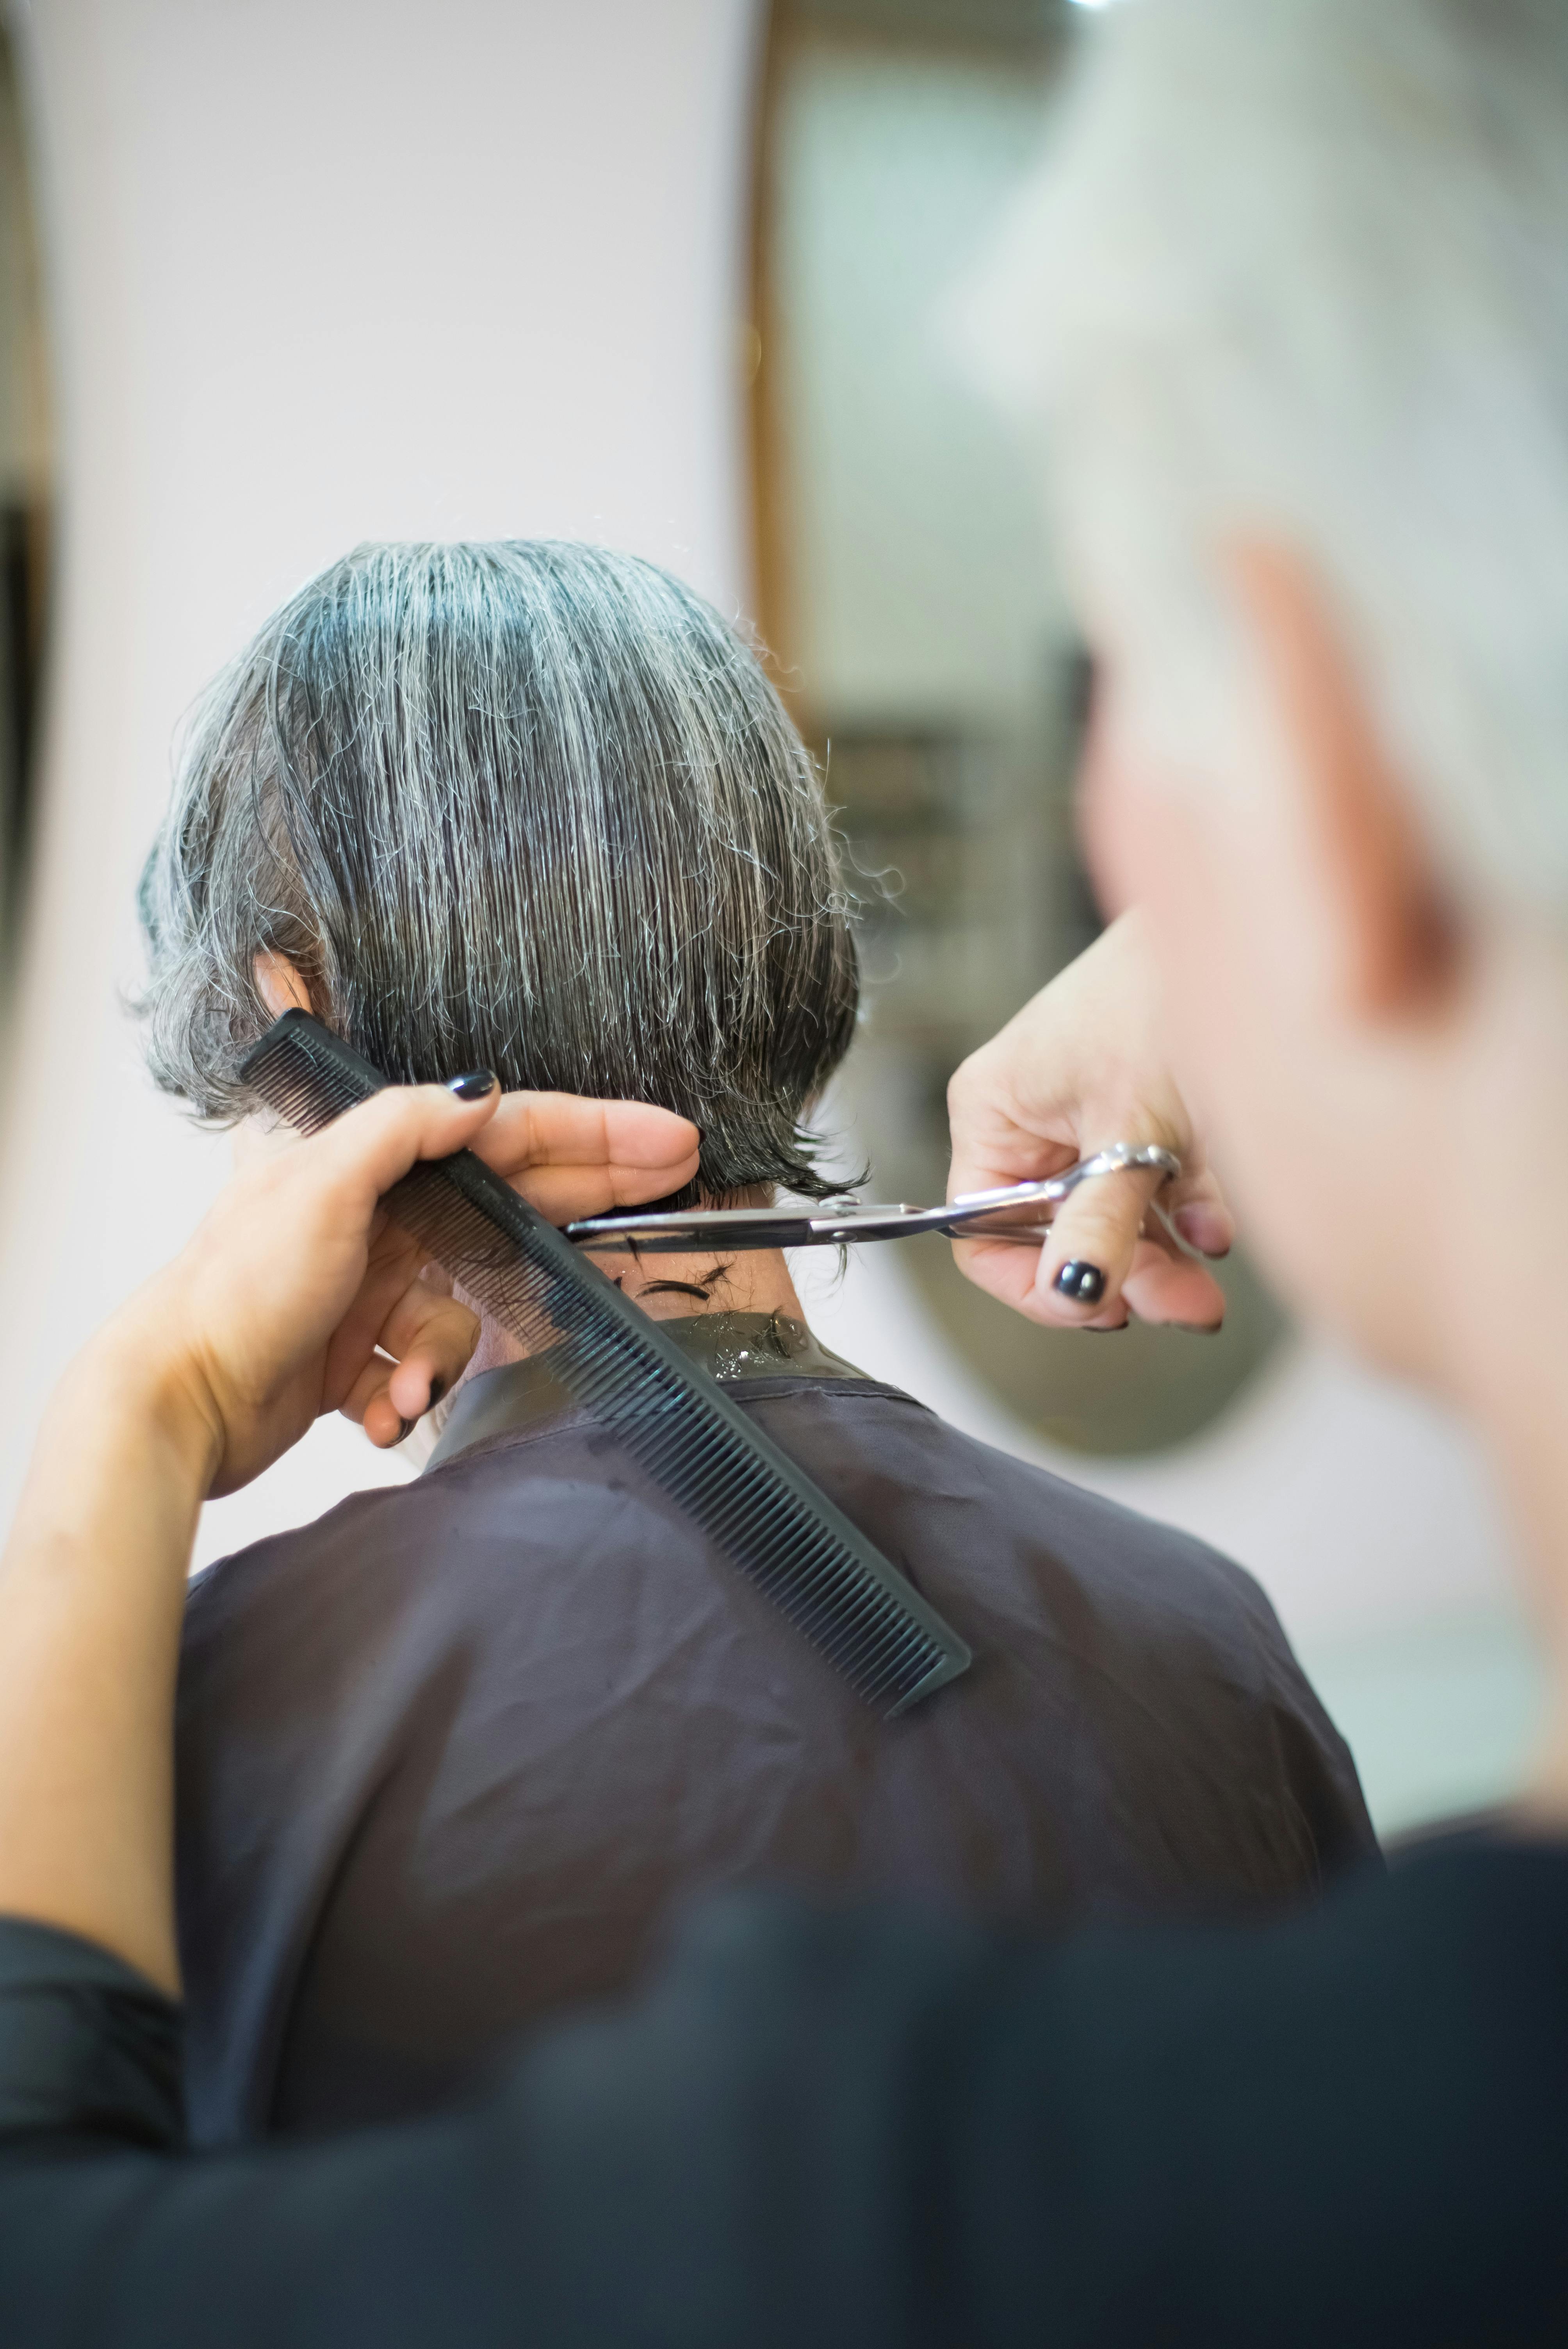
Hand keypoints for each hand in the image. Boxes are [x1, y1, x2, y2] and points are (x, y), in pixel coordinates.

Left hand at [108, 1080, 700, 1495]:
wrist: (177, 1404)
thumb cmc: (232, 1292)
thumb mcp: (319, 1182)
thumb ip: (403, 1127)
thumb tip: (480, 1091)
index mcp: (361, 1155)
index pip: (502, 1129)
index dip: (592, 1129)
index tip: (665, 1137)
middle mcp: (371, 1212)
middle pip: (507, 1200)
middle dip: (583, 1202)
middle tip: (669, 1189)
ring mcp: (369, 1284)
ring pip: (465, 1308)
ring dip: (442, 1351)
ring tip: (405, 1377)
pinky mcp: (362, 1352)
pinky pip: (426, 1365)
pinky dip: (407, 1392)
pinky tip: (373, 1406)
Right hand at [946, 912, 1232, 1330]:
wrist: (1246, 920)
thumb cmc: (1160, 989)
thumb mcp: (1127, 1125)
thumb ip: (1099, 1220)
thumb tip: (1073, 1292)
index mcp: (995, 1109)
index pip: (983, 1228)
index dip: (1034, 1280)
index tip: (1093, 1305)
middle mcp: (1038, 1117)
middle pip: (1061, 1233)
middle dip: (1125, 1275)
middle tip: (1184, 1306)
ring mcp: (1098, 1118)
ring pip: (1118, 1218)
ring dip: (1166, 1255)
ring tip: (1209, 1280)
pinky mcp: (1155, 1114)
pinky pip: (1163, 1187)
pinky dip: (1193, 1212)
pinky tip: (1219, 1220)